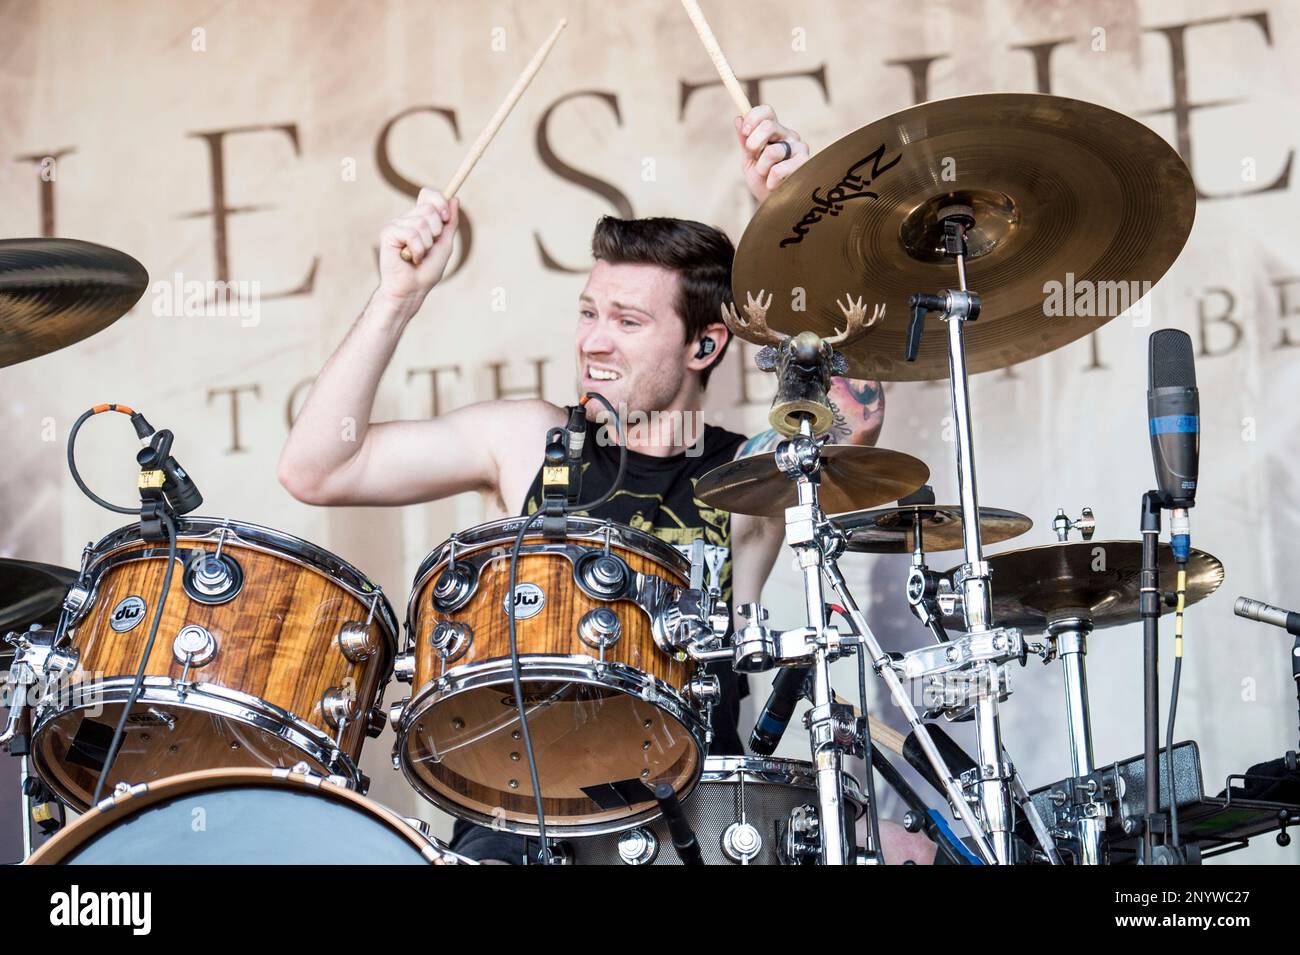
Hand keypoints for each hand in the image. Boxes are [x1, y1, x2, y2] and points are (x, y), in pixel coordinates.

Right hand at [376, 188, 459, 311]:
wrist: (412, 289)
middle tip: (429, 247)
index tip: (445, 218)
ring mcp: (396, 224)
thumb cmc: (427, 270)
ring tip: (418, 256)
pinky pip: (411, 233)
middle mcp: (406, 218)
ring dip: (426, 245)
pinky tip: (411, 259)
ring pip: (421, 223)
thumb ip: (450, 223)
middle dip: (436, 231)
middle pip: (428, 208)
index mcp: (419, 218)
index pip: (428, 194)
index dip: (439, 201)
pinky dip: (417, 250)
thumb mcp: (445, 244)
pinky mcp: (388, 233)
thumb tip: (454, 198)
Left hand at [735, 105, 810, 202]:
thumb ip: (744, 141)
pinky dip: (771, 180)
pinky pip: (779, 169)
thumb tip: (738, 119)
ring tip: (766, 176)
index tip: (744, 132)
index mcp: (775, 130)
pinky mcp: (805, 163)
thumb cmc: (762, 180)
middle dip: (753, 143)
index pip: (766, 111)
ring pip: (772, 151)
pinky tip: (774, 185)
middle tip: (752, 156)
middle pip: (769, 126)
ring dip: (762, 168)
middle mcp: (789, 135)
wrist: (772, 203)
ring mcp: (799, 148)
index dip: (753, 117)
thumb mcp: (749, 160)